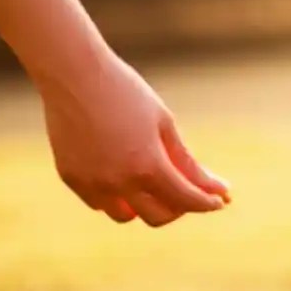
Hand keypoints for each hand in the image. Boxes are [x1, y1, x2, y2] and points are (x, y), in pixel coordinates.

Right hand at [39, 53, 229, 226]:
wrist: (73, 74)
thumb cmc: (126, 92)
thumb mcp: (163, 124)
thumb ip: (187, 163)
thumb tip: (217, 189)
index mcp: (148, 166)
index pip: (186, 200)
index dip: (207, 203)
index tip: (220, 200)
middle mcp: (119, 182)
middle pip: (157, 216)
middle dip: (177, 207)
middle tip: (186, 190)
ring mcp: (92, 183)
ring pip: (125, 216)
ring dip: (143, 206)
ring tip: (151, 183)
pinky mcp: (71, 178)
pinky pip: (99, 202)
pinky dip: (115, 197)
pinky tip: (123, 176)